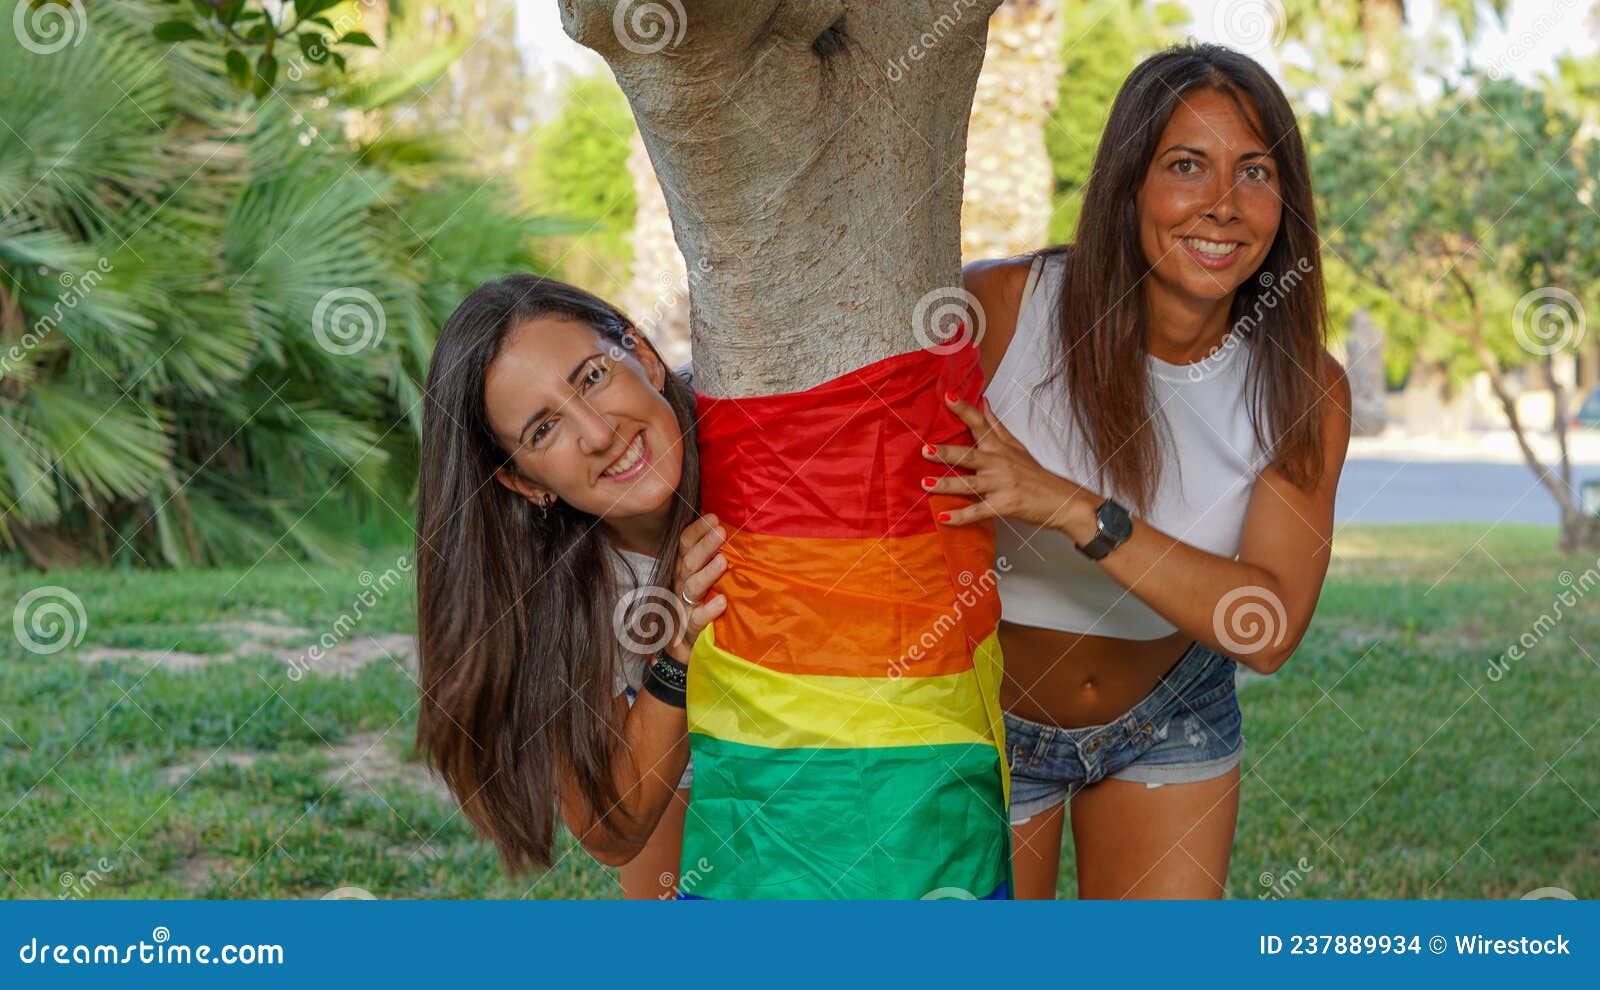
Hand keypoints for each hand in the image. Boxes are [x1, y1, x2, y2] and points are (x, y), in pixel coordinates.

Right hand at [666, 514, 728, 661]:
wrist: (685, 646)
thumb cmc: (701, 602)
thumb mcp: (703, 576)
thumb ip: (712, 555)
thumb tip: (729, 526)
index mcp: (685, 568)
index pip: (685, 544)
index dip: (698, 530)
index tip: (714, 517)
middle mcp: (682, 584)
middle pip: (689, 562)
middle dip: (705, 545)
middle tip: (721, 531)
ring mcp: (685, 605)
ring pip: (692, 587)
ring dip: (707, 573)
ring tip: (723, 561)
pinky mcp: (691, 628)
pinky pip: (698, 619)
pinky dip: (709, 610)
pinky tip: (721, 602)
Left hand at [922, 392, 1100, 533]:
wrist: (1061, 500)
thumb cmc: (1035, 475)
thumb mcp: (1017, 447)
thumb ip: (997, 426)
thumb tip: (984, 402)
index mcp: (1000, 448)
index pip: (981, 424)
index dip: (964, 409)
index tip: (947, 396)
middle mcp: (999, 464)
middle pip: (970, 455)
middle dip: (947, 453)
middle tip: (926, 449)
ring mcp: (1002, 485)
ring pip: (970, 484)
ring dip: (947, 484)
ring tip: (925, 483)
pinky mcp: (1004, 506)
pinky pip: (979, 511)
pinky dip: (961, 516)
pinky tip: (944, 518)